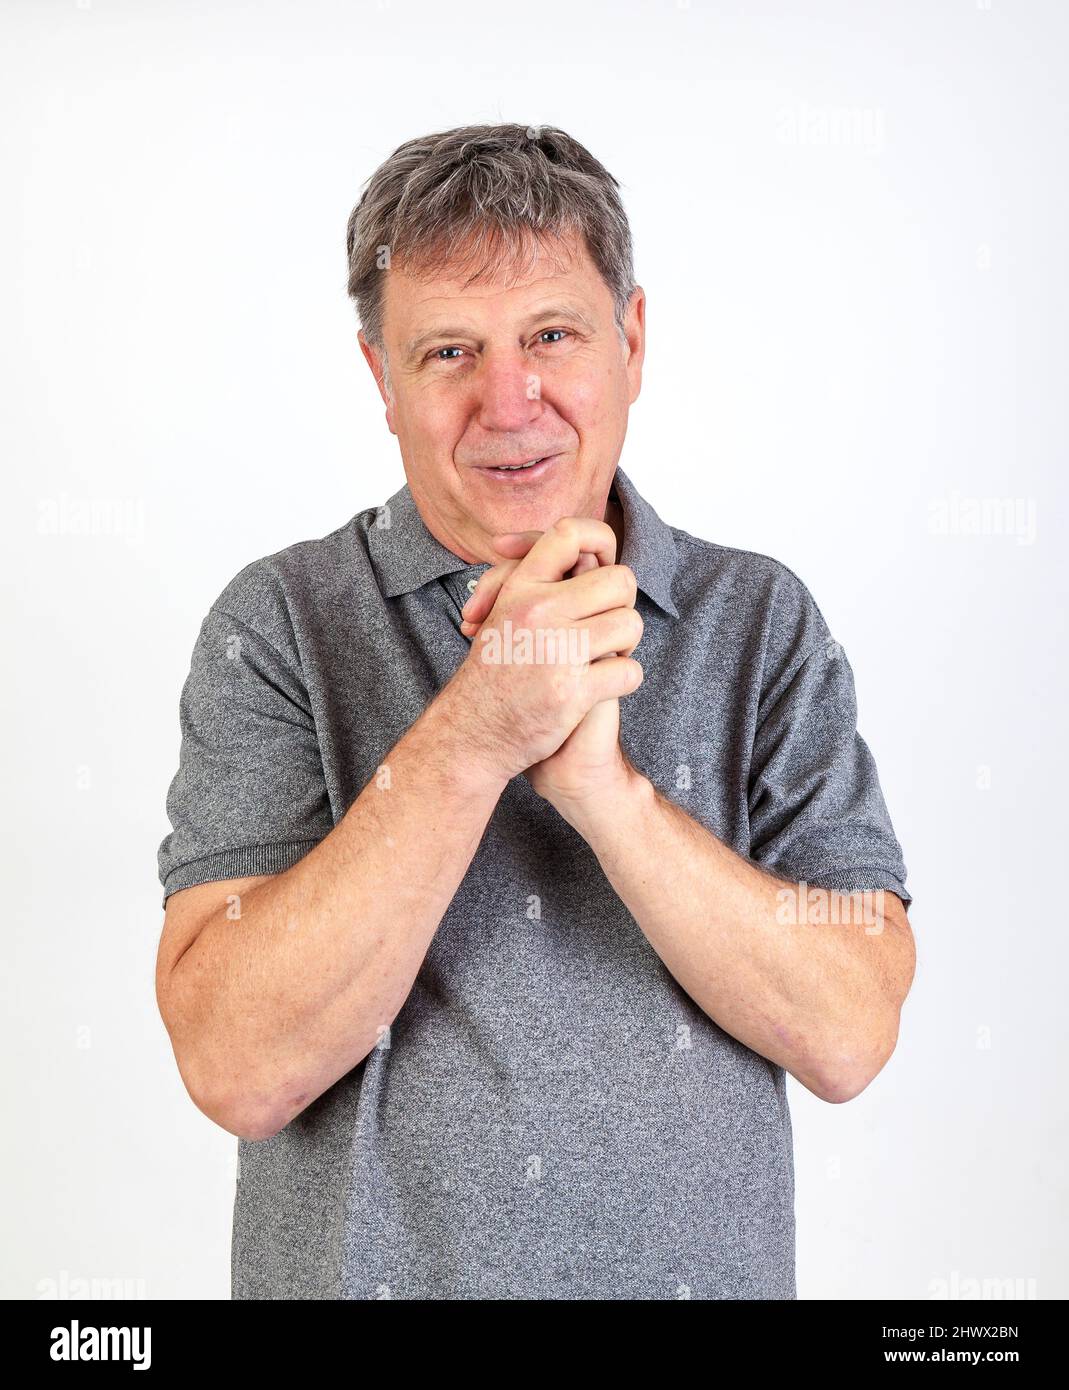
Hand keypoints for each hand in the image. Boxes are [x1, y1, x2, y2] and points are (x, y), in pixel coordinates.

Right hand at [457, 523, 643, 809]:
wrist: (471, 732)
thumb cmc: (493, 672)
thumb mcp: (501, 613)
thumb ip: (536, 581)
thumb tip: (585, 553)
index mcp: (520, 588)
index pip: (571, 533)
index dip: (600, 540)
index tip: (601, 561)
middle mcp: (537, 611)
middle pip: (620, 581)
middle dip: (621, 605)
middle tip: (606, 625)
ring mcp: (556, 651)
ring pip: (630, 625)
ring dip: (624, 645)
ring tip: (603, 657)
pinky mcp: (572, 691)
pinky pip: (629, 671)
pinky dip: (622, 681)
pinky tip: (601, 687)